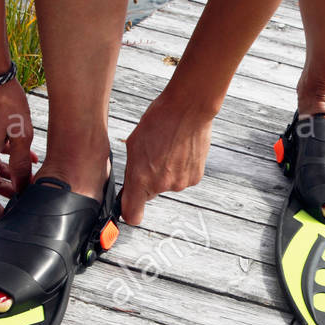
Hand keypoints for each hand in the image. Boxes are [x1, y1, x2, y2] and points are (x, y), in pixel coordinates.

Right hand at [0, 79, 35, 218]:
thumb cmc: (5, 101)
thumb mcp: (21, 135)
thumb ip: (21, 164)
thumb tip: (23, 186)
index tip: (4, 217)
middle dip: (7, 188)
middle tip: (25, 191)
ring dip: (8, 170)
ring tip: (30, 169)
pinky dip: (3, 155)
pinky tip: (24, 152)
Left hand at [120, 91, 216, 225]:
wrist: (188, 110)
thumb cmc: (159, 121)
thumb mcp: (133, 144)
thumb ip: (131, 171)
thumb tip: (130, 187)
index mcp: (140, 178)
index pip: (132, 214)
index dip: (129, 211)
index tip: (129, 206)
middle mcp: (161, 185)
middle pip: (150, 195)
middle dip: (149, 182)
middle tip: (152, 158)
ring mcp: (180, 183)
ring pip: (168, 185)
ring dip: (166, 173)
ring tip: (168, 150)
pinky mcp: (195, 178)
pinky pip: (183, 179)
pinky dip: (181, 169)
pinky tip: (180, 151)